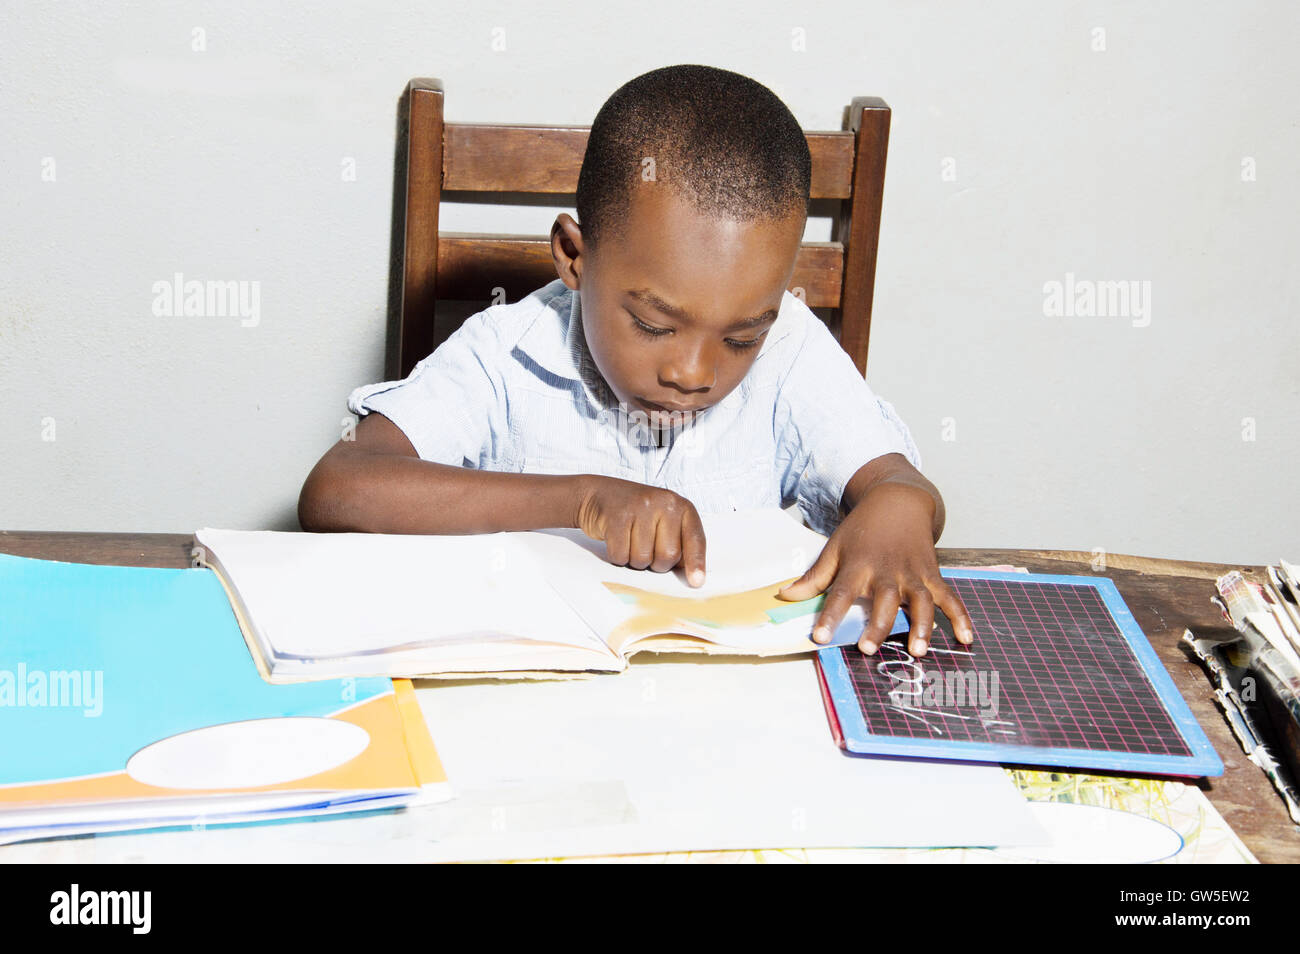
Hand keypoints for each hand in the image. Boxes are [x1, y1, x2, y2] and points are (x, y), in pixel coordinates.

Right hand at [574, 475, 706, 585]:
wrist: (600, 494)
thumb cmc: (637, 514)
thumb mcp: (664, 520)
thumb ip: (679, 542)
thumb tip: (691, 576)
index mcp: (680, 506)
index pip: (694, 539)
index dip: (696, 562)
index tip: (696, 582)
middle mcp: (663, 503)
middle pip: (667, 556)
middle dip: (656, 563)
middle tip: (646, 547)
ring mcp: (639, 508)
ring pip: (642, 559)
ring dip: (634, 560)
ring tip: (630, 541)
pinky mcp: (616, 517)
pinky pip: (621, 555)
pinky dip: (617, 556)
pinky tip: (616, 539)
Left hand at [776, 483, 973, 655]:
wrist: (897, 501)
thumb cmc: (862, 531)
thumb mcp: (835, 548)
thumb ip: (814, 577)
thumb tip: (785, 596)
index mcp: (858, 566)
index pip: (840, 593)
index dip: (829, 615)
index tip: (820, 637)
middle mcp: (887, 571)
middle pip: (883, 602)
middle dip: (877, 625)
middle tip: (868, 648)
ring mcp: (913, 574)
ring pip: (920, 602)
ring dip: (921, 626)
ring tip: (917, 651)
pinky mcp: (932, 575)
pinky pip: (949, 598)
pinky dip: (960, 617)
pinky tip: (966, 638)